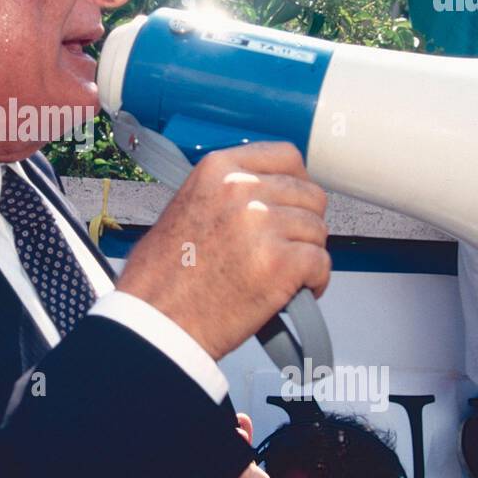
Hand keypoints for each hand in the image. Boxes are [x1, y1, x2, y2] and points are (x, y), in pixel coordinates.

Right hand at [116, 141, 330, 359]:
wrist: (156, 321)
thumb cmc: (162, 277)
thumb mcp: (186, 206)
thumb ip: (228, 192)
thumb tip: (266, 195)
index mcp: (218, 170)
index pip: (286, 156)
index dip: (296, 183)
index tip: (291, 202)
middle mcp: (242, 191)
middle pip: (309, 195)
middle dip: (302, 224)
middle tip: (285, 247)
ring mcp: (263, 225)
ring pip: (317, 231)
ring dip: (307, 254)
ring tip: (282, 273)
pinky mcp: (281, 263)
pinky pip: (321, 263)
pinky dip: (314, 281)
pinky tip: (293, 290)